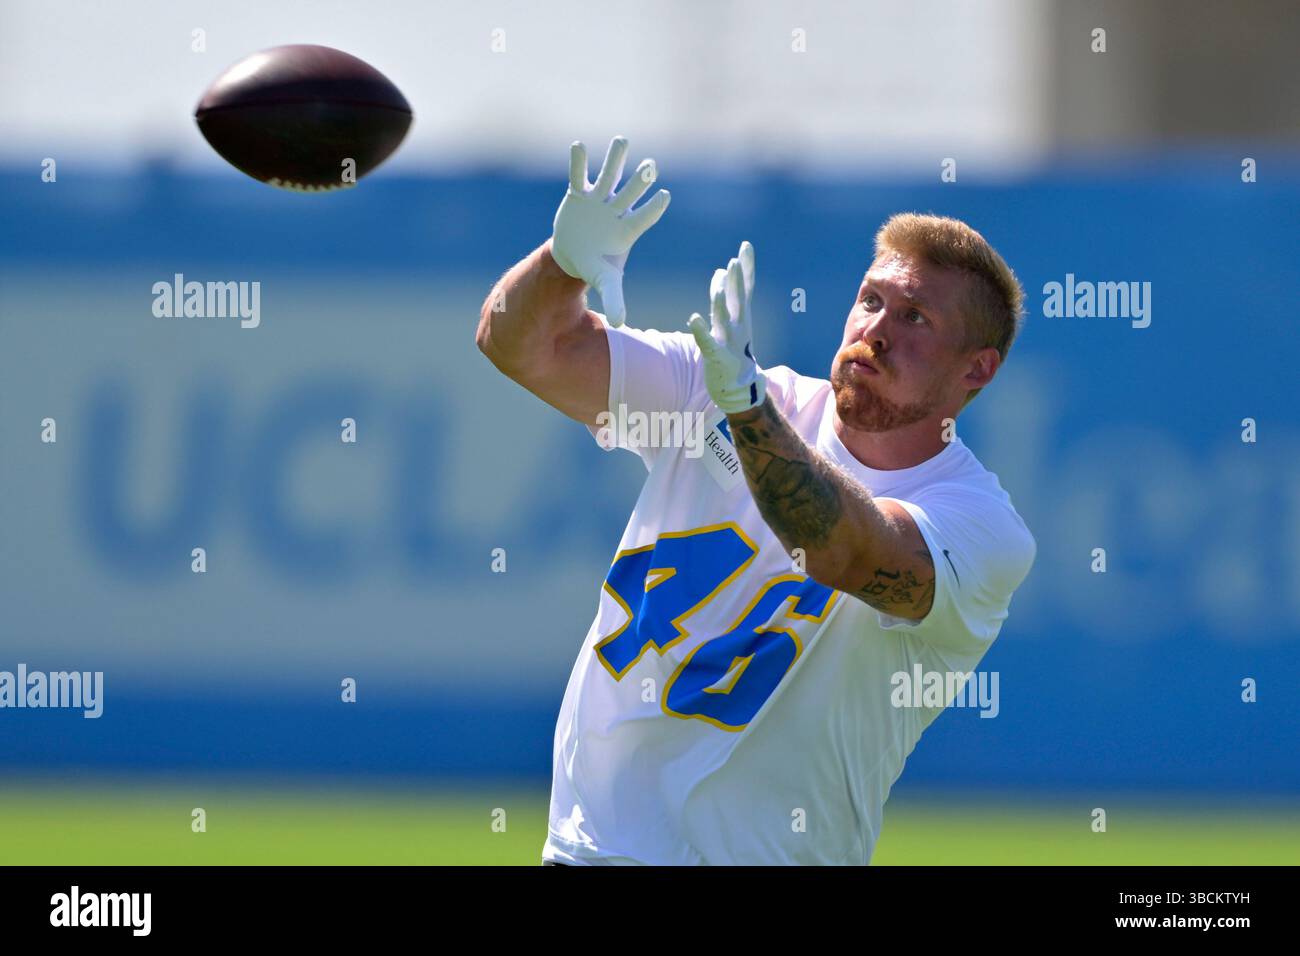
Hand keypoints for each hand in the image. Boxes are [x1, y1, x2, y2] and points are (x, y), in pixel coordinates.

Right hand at [550, 135, 670, 327]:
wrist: (574, 255)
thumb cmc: (597, 266)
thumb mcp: (606, 282)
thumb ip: (614, 298)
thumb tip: (621, 322)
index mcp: (628, 230)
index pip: (645, 217)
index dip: (654, 208)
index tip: (665, 196)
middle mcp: (617, 210)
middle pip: (631, 193)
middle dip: (640, 181)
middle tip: (651, 167)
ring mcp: (599, 200)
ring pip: (609, 176)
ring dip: (616, 159)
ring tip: (622, 141)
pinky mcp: (579, 194)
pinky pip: (579, 175)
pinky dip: (579, 162)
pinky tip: (579, 146)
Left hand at [688, 241, 766, 414]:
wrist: (739, 388)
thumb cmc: (733, 350)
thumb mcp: (730, 320)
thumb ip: (726, 296)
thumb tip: (720, 270)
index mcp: (742, 317)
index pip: (746, 288)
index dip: (747, 267)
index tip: (746, 246)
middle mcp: (739, 327)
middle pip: (738, 300)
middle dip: (736, 281)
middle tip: (734, 261)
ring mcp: (729, 342)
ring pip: (724, 318)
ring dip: (721, 301)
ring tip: (718, 284)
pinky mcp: (718, 358)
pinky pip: (708, 343)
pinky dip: (701, 331)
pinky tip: (693, 319)